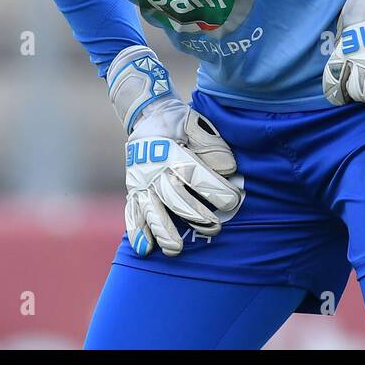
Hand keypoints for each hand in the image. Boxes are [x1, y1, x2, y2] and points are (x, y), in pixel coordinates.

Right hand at [108, 45, 244, 256]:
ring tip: (175, 249)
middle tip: (214, 228)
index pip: (195, 174)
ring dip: (163, 230)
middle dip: (194, 214)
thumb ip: (211, 143)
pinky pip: (132, 212)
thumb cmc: (177, 122)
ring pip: (151, 209)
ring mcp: (141, 182)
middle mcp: (154, 169)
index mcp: (171, 151)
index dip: (214, 189)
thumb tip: (229, 167)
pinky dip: (137, 231)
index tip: (232, 200)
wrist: (146, 115)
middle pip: (173, 197)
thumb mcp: (194, 123)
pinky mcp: (134, 190)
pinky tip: (145, 249)